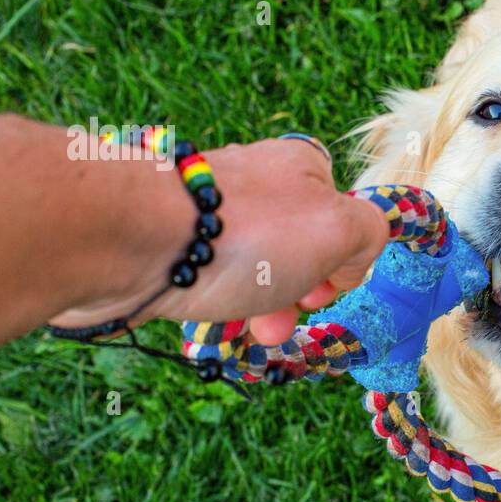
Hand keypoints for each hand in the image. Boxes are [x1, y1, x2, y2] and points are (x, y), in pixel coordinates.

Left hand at [47, 136, 389, 344]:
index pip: (340, 209)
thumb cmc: (245, 235)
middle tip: (286, 322)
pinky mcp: (166, 235)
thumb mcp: (339, 230)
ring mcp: (207, 207)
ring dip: (259, 304)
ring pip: (249, 263)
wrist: (132, 238)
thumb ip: (369, 234)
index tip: (328, 288)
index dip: (344, 256)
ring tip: (252, 335)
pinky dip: (214, 299)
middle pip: (295, 242)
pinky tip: (210, 318)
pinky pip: (204, 273)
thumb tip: (353, 255)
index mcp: (300, 167)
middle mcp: (255, 179)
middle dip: (298, 291)